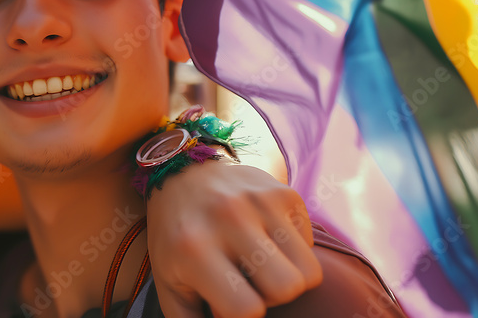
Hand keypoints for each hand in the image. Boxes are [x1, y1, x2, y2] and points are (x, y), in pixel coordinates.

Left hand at [145, 161, 321, 317]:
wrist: (181, 173)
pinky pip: (309, 245)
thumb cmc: (176, 238)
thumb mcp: (168, 282)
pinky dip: (292, 250)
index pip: (247, 308)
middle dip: (271, 296)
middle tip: (247, 281)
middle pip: (287, 288)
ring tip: (258, 262)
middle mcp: (228, 218)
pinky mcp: (283, 191)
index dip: (242, 314)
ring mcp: (259, 200)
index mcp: (194, 248)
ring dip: (287, 276)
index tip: (226, 300)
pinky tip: (265, 237)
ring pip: (308, 271)